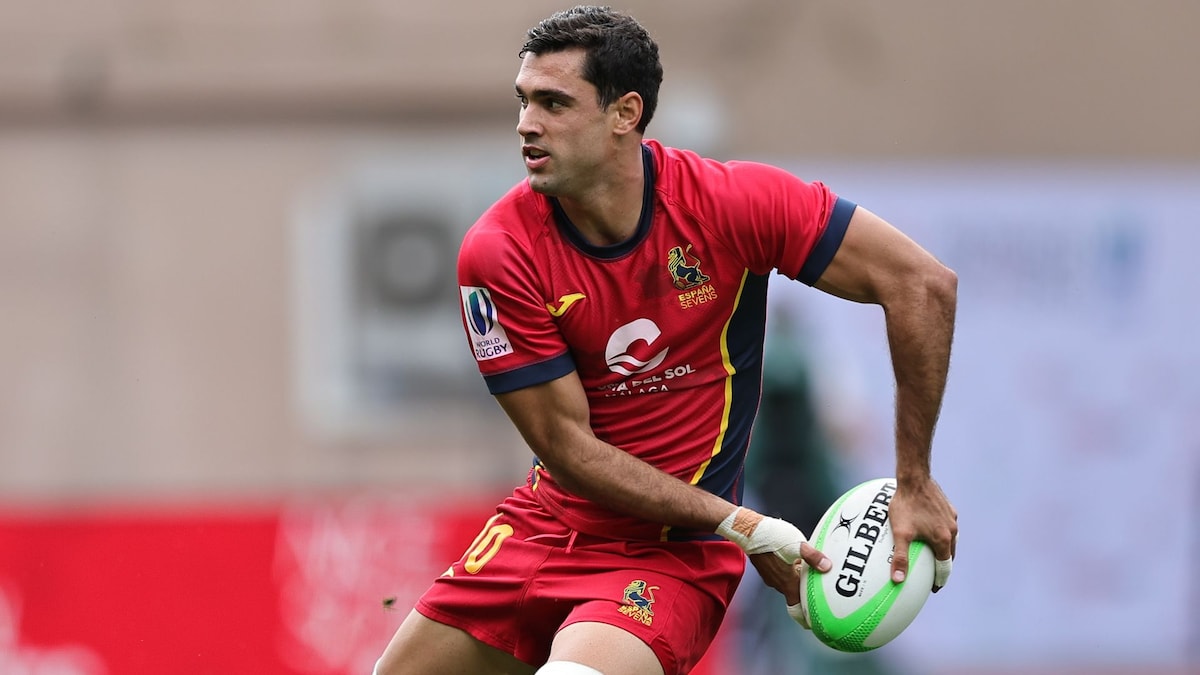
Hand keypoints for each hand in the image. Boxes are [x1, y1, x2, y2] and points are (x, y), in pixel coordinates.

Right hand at [716, 507, 830, 623]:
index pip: (797, 606)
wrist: (747, 529)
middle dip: (807, 591)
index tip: (814, 620)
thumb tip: (827, 567)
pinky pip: (781, 574)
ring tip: (810, 569)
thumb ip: (813, 557)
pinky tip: (795, 559)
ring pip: (788, 582)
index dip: (805, 614)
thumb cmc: (770, 538)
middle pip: (795, 593)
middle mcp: (777, 582)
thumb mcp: (796, 545)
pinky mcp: (766, 567)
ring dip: (798, 578)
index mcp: (787, 582)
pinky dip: (790, 570)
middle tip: (820, 587)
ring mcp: (770, 575)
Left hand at [888, 477, 957, 590]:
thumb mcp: (900, 534)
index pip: (945, 567)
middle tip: (933, 574)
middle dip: (942, 566)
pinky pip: (946, 524)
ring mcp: (951, 517)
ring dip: (943, 549)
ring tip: (932, 554)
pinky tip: (929, 530)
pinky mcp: (947, 507)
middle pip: (950, 554)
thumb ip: (900, 558)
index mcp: (944, 539)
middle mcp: (952, 530)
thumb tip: (898, 581)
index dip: (940, 579)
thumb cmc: (905, 505)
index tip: (934, 588)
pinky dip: (940, 532)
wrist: (914, 478)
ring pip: (950, 539)